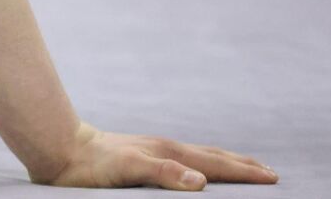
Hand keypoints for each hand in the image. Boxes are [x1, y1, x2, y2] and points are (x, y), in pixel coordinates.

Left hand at [34, 122, 276, 189]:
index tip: (273, 178)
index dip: (244, 173)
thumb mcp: (127, 170)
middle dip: (241, 166)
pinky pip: (179, 160)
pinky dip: (199, 164)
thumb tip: (203, 182)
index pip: (215, 164)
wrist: (57, 148)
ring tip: (240, 168)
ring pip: (196, 156)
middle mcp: (163, 148)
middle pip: (211, 157)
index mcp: (168, 153)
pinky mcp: (138, 155)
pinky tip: (193, 171)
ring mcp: (151, 150)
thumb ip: (163, 173)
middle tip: (270, 173)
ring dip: (222, 162)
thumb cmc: (90, 166)